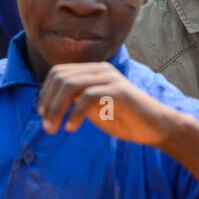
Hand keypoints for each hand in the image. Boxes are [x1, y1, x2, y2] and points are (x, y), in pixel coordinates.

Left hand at [37, 62, 180, 146]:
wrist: (156, 127)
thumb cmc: (125, 119)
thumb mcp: (94, 108)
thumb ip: (76, 101)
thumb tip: (49, 104)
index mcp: (94, 70)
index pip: (58, 72)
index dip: (45, 92)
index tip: (42, 114)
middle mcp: (101, 69)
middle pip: (61, 77)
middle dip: (48, 103)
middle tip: (47, 127)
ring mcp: (110, 78)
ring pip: (71, 85)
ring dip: (57, 109)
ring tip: (54, 129)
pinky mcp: (119, 91)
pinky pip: (88, 98)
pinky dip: (75, 114)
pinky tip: (71, 128)